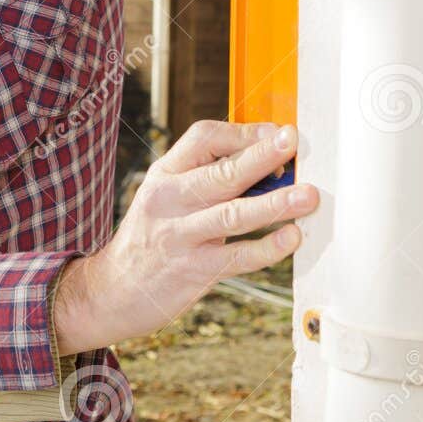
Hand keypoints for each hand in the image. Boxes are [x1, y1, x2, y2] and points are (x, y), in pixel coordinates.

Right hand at [53, 120, 316, 354]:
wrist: (114, 288)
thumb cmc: (153, 236)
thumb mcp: (167, 195)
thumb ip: (208, 178)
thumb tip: (271, 163)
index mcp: (165, 173)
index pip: (203, 137)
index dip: (243, 133)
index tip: (276, 134)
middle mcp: (169, 199)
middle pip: (221, 173)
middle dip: (261, 157)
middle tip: (293, 144)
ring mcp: (179, 236)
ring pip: (232, 215)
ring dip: (274, 204)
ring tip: (307, 196)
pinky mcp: (193, 270)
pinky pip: (237, 257)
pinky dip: (267, 248)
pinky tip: (291, 238)